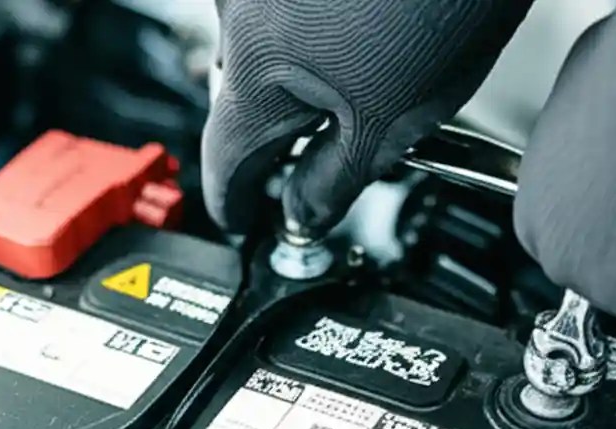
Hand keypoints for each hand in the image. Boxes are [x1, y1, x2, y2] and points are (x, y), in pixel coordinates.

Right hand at [203, 0, 531, 234]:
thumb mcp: (392, 120)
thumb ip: (334, 181)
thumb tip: (303, 214)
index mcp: (253, 69)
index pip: (223, 164)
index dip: (235, 204)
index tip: (243, 220)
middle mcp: (238, 11)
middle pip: (244, 101)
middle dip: (283, 131)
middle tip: (329, 152)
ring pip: (265, 48)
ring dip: (302, 74)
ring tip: (373, 73)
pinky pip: (282, 9)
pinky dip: (313, 31)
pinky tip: (368, 30)